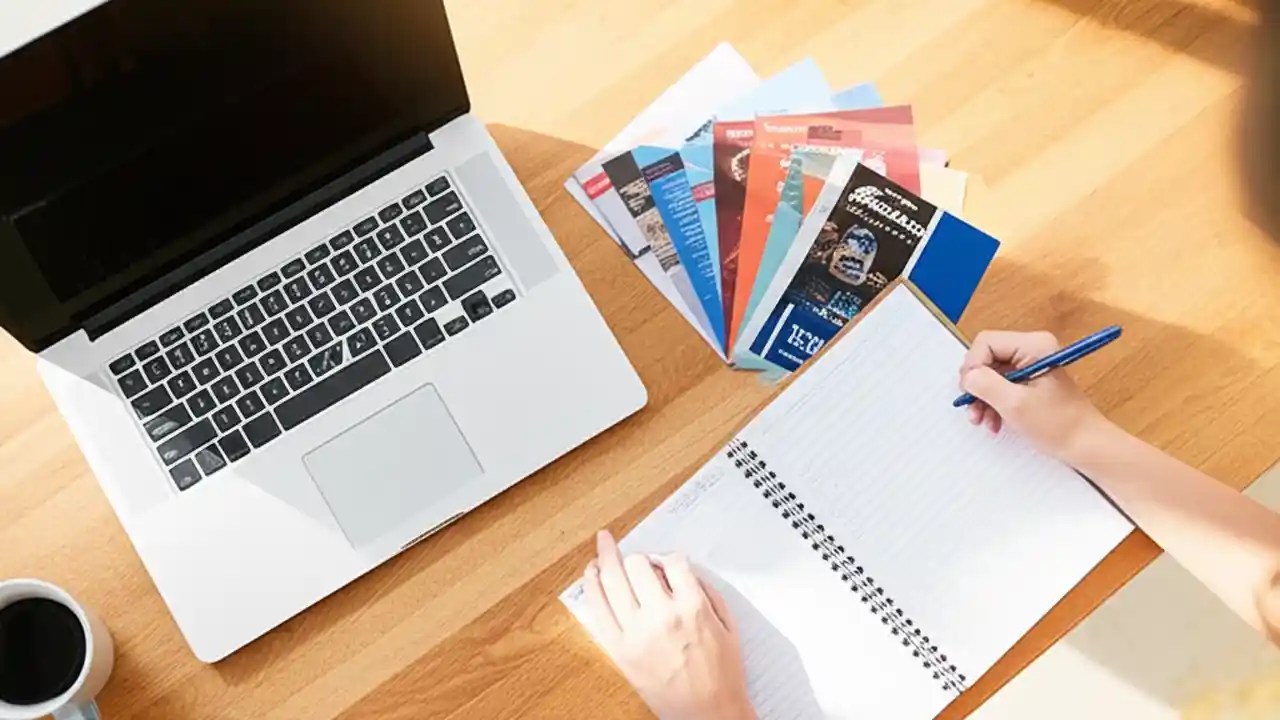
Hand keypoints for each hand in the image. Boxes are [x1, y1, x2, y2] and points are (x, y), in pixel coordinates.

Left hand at [581, 530, 754, 719]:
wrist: (708, 715)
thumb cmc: (722, 674)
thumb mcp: (728, 626)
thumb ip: (707, 591)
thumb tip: (681, 569)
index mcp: (692, 607)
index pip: (673, 561)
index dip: (669, 558)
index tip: (667, 564)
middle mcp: (661, 616)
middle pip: (638, 564)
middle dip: (639, 558)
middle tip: (638, 560)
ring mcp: (636, 633)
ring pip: (612, 579)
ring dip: (606, 556)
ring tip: (604, 544)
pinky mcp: (619, 650)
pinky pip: (598, 609)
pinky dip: (592, 586)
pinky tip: (592, 572)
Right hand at [959, 330, 1111, 462]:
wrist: (1085, 445)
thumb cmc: (1058, 425)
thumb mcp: (1015, 404)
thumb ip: (985, 384)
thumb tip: (967, 376)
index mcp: (1033, 345)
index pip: (985, 342)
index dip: (973, 366)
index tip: (970, 392)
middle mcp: (1031, 348)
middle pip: (986, 358)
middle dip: (976, 386)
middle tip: (973, 410)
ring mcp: (1030, 364)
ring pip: (990, 373)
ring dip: (982, 398)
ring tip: (982, 420)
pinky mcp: (1029, 380)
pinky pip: (1000, 385)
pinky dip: (993, 403)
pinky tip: (994, 421)